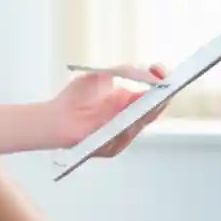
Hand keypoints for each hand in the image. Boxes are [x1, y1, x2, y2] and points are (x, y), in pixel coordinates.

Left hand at [49, 64, 168, 154]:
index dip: (161, 86)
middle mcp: (127, 120)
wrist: (54, 117)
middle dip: (161, 100)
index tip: (163, 74)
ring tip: (155, 101)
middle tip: (166, 89)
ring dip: (148, 113)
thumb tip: (151, 72)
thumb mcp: (103, 76)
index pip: (152, 96)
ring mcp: (121, 135)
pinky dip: (128, 129)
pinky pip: (123, 139)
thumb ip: (126, 71)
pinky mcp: (111, 149)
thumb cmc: (75, 97)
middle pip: (151, 112)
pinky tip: (131, 119)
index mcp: (128, 102)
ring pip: (140, 125)